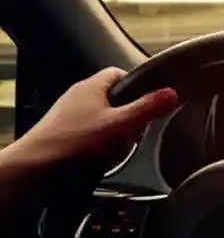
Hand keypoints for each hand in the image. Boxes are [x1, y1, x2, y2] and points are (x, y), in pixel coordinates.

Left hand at [11, 67, 178, 167]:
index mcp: (92, 86)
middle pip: (113, 96)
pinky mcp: (62, 130)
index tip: (150, 100)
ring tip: (120, 145)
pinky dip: (99, 140)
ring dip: (114, 128)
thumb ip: (148, 108)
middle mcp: (77, 95)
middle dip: (128, 112)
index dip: (138, 85)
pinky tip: (102, 154)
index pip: (120, 73)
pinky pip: (88, 129)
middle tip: (137, 128)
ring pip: (101, 114)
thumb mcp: (121, 124)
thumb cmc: (76, 141)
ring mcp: (67, 112)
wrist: (37, 164)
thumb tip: (173, 93)